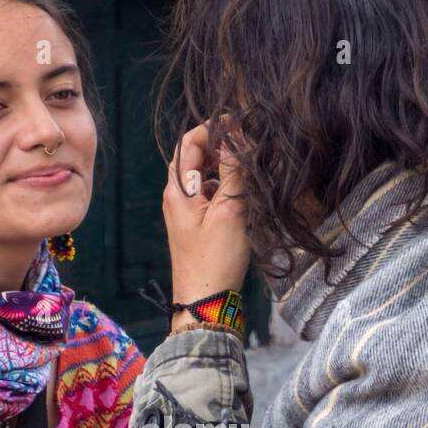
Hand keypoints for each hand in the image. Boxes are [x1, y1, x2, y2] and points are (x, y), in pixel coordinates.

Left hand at [163, 122, 250, 306]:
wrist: (205, 303)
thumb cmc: (215, 260)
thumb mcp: (228, 210)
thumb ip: (233, 171)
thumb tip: (237, 135)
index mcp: (178, 189)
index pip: (189, 142)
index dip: (213, 128)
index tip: (240, 124)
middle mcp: (177, 196)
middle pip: (194, 156)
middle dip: (220, 144)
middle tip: (248, 143)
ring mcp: (186, 212)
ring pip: (203, 175)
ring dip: (224, 165)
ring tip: (250, 166)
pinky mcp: (197, 225)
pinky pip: (209, 194)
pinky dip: (225, 186)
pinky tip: (244, 192)